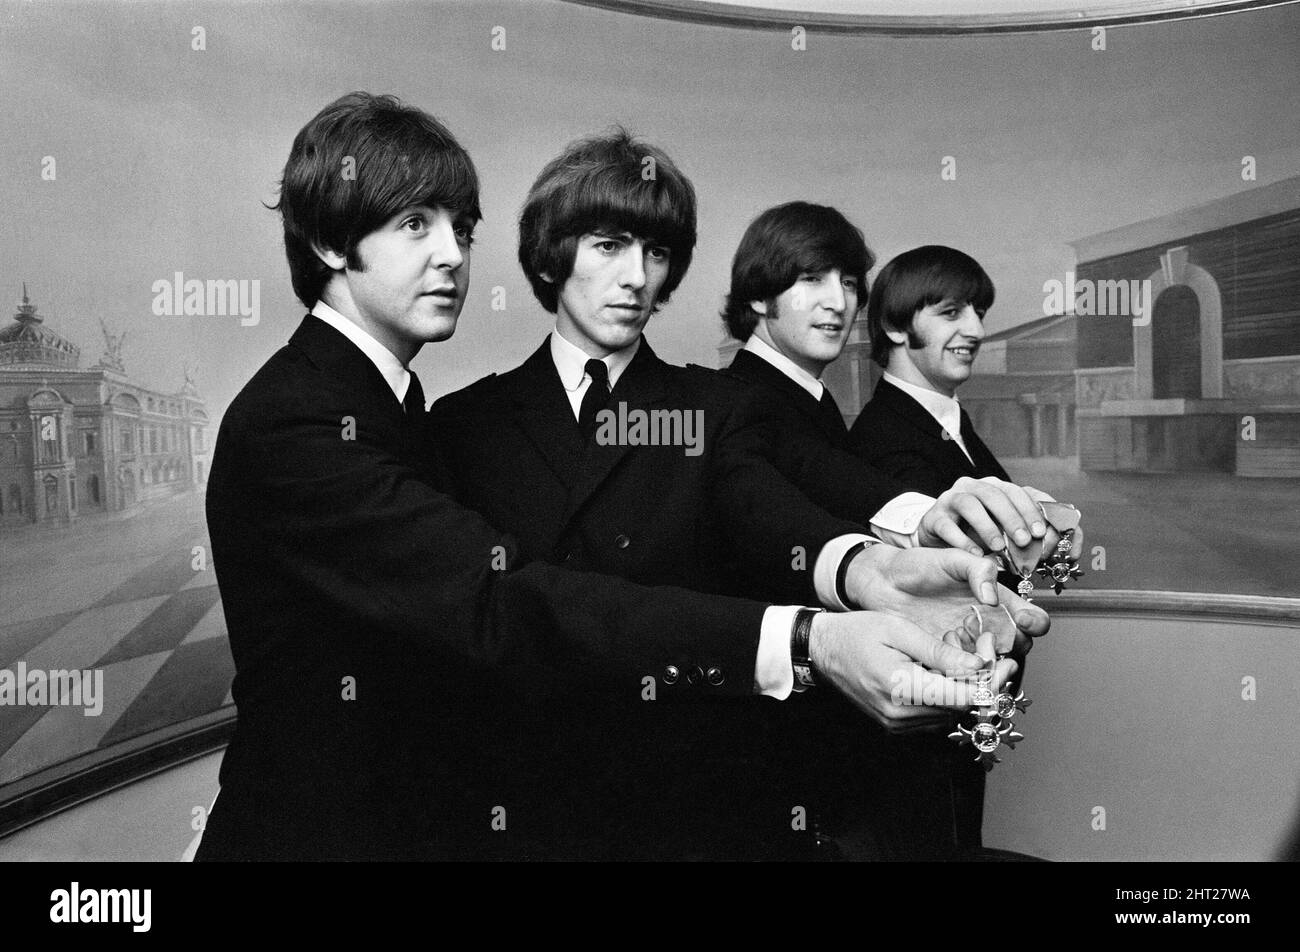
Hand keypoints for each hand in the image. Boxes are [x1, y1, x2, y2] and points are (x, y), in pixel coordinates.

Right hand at [808, 610, 1006, 731]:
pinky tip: (947, 671)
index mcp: (902, 689)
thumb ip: (940, 651)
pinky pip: (934, 714)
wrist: (823, 649)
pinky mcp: (896, 723)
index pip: (963, 698)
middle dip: (982, 682)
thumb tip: (979, 665)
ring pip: (951, 713)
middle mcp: (901, 714)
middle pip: (961, 708)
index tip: (1006, 661)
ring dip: (965, 688)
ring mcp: (898, 723)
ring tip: (966, 655)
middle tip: (991, 652)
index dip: (991, 682)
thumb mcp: (900, 630)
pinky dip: (948, 695)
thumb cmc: (857, 632)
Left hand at [843, 544, 1049, 657]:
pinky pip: (963, 675)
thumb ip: (978, 569)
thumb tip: (994, 596)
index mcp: (997, 602)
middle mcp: (988, 627)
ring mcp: (967, 646)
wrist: (881, 583)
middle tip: (990, 639)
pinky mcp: (946, 660)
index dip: (1034, 623)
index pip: (1032, 619)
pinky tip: (945, 655)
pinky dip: (961, 671)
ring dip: (984, 661)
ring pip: (992, 666)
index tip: (1021, 619)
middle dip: (1011, 647)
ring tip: (960, 642)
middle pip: (1018, 648)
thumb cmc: (916, 566)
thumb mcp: (950, 558)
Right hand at [917, 477, 1082, 561]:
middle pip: (997, 493)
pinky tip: (974, 554)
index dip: (1033, 510)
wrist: (938, 541)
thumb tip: (1068, 551)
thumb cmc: (979, 538)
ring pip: (971, 503)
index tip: (1042, 533)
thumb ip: (1034, 541)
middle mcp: (976, 488)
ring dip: (988, 526)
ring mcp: (953, 498)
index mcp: (999, 489)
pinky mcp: (935, 515)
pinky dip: (962, 540)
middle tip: (1024, 540)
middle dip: (1013, 517)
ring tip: (999, 548)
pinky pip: (947, 524)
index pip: (1021, 492)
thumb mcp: (1008, 537)